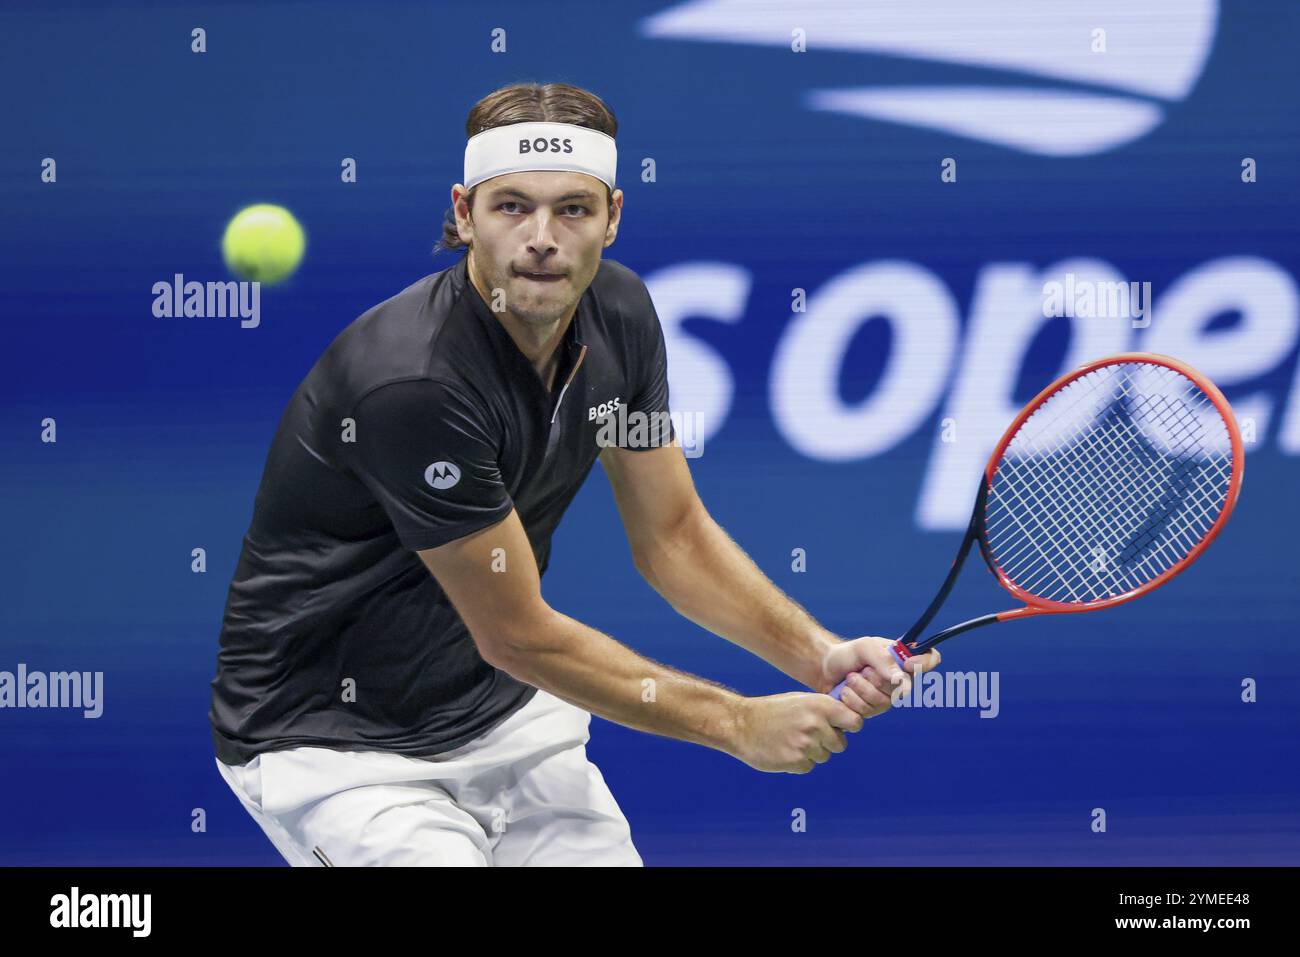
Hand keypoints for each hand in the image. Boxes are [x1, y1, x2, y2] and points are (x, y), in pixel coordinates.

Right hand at [729, 692, 862, 773]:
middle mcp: (816, 724)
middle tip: (807, 735)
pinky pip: (808, 766)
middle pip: (840, 744)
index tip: (840, 728)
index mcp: (820, 705)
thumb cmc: (773, 711)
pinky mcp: (796, 761)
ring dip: (811, 752)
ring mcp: (806, 743)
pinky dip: (798, 762)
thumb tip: (849, 722)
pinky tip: (783, 749)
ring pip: (824, 756)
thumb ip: (825, 710)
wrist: (742, 725)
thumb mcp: (801, 701)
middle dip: (828, 743)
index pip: (855, 722)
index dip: (848, 727)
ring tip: (790, 740)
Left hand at [819, 636, 941, 717]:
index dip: (925, 662)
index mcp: (903, 661)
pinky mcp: (870, 713)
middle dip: (875, 678)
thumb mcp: (865, 648)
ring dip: (860, 688)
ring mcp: (886, 700)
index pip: (930, 658)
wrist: (823, 668)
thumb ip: (883, 660)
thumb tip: (901, 679)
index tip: (907, 664)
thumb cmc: (847, 655)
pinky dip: (851, 700)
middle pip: (903, 689)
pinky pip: (866, 713)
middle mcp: (899, 682)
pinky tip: (845, 692)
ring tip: (850, 678)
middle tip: (862, 669)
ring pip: (882, 703)